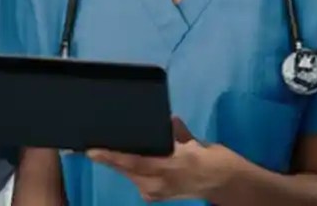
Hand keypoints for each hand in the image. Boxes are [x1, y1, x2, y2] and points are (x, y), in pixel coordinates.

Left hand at [86, 117, 242, 201]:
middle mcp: (161, 182)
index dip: (111, 156)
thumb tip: (168, 119)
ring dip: (117, 163)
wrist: (227, 185)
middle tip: (90, 144)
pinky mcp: (156, 196)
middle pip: (126, 169)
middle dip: (109, 157)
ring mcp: (158, 192)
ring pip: (129, 175)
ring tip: (101, 149)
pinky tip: (121, 160)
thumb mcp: (196, 144)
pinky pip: (136, 180)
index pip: (134, 162)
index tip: (91, 150)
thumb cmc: (215, 161)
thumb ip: (179, 132)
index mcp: (171, 166)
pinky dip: (129, 170)